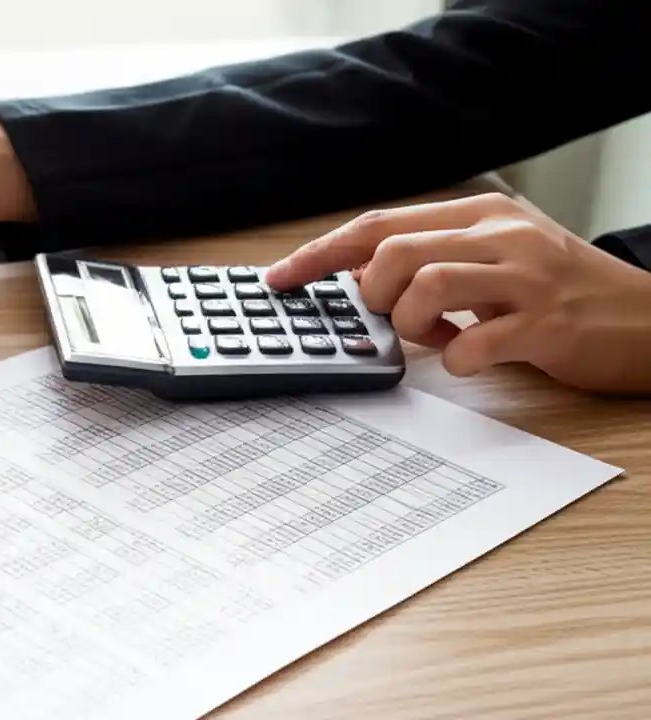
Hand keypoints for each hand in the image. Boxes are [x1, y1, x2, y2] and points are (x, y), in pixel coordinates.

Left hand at [264, 192, 650, 392]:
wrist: (648, 319)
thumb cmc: (557, 294)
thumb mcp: (490, 262)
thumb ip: (429, 263)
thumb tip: (356, 282)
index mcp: (476, 215)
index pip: (377, 224)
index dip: (320, 253)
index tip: (280, 279)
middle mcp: (498, 235)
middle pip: (393, 252)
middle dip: (371, 294)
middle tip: (388, 318)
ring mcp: (525, 276)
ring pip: (425, 285)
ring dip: (408, 325)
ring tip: (433, 337)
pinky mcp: (547, 322)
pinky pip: (475, 341)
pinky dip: (454, 359)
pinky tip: (467, 358)